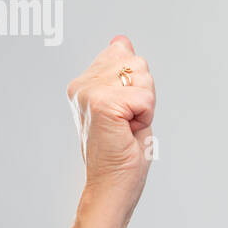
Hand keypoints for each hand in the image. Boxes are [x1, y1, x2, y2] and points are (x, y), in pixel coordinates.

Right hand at [65, 34, 156, 210]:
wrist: (111, 187)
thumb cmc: (119, 154)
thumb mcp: (126, 103)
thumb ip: (121, 71)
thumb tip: (120, 41)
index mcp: (84, 83)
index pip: (125, 56)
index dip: (137, 87)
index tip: (123, 114)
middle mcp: (81, 85)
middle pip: (137, 63)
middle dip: (144, 94)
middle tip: (128, 123)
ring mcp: (89, 93)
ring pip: (142, 76)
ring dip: (145, 105)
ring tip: (127, 127)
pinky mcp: (101, 103)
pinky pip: (144, 95)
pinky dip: (146, 115)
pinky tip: (128, 131)